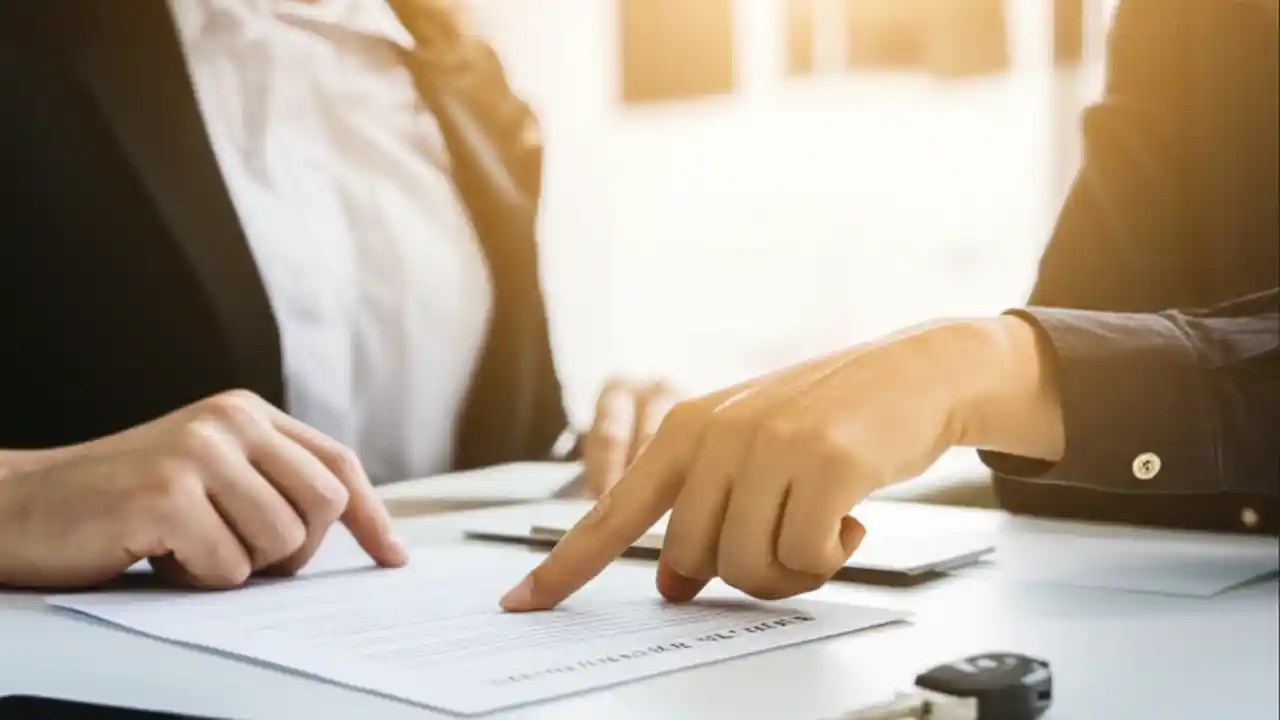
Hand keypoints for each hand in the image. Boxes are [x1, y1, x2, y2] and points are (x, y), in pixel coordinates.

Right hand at [0, 391, 406, 589]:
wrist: (21, 506)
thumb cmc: (123, 503)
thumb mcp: (208, 476)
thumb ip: (270, 483)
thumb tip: (355, 526)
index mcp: (247, 414)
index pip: (339, 463)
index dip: (372, 515)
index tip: (394, 557)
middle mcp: (231, 421)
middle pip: (325, 506)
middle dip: (293, 551)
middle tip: (235, 555)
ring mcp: (200, 453)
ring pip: (282, 542)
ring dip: (237, 566)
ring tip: (185, 548)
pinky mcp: (169, 493)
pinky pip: (229, 567)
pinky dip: (198, 578)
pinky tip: (157, 556)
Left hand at [501, 317, 1063, 608]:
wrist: (914, 371)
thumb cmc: (829, 418)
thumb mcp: (750, 454)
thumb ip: (704, 510)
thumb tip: (673, 581)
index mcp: (685, 429)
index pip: (611, 511)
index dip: (565, 566)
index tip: (522, 603)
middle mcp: (715, 434)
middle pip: (693, 560)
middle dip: (744, 574)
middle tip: (790, 544)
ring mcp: (767, 445)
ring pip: (746, 568)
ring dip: (792, 570)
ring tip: (823, 528)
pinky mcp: (822, 463)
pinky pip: (804, 558)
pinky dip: (831, 557)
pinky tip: (851, 519)